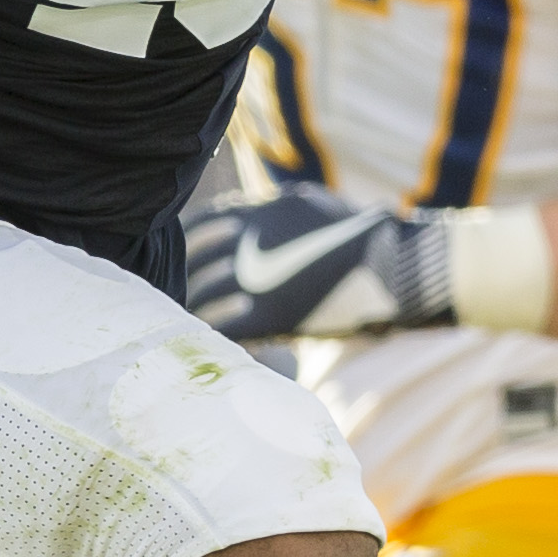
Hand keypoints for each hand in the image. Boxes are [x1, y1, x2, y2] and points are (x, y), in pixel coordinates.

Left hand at [183, 182, 458, 342]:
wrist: (396, 266)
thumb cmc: (366, 236)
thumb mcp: (317, 205)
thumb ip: (284, 208)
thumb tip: (271, 205)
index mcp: (258, 212)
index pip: (196, 226)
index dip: (181, 245)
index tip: (169, 257)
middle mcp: (247, 241)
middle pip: (190, 263)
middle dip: (176, 280)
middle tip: (161, 297)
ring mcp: (254, 278)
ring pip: (198, 298)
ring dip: (185, 313)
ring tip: (173, 329)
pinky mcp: (267, 314)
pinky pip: (220, 330)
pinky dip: (208, 340)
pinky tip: (203, 350)